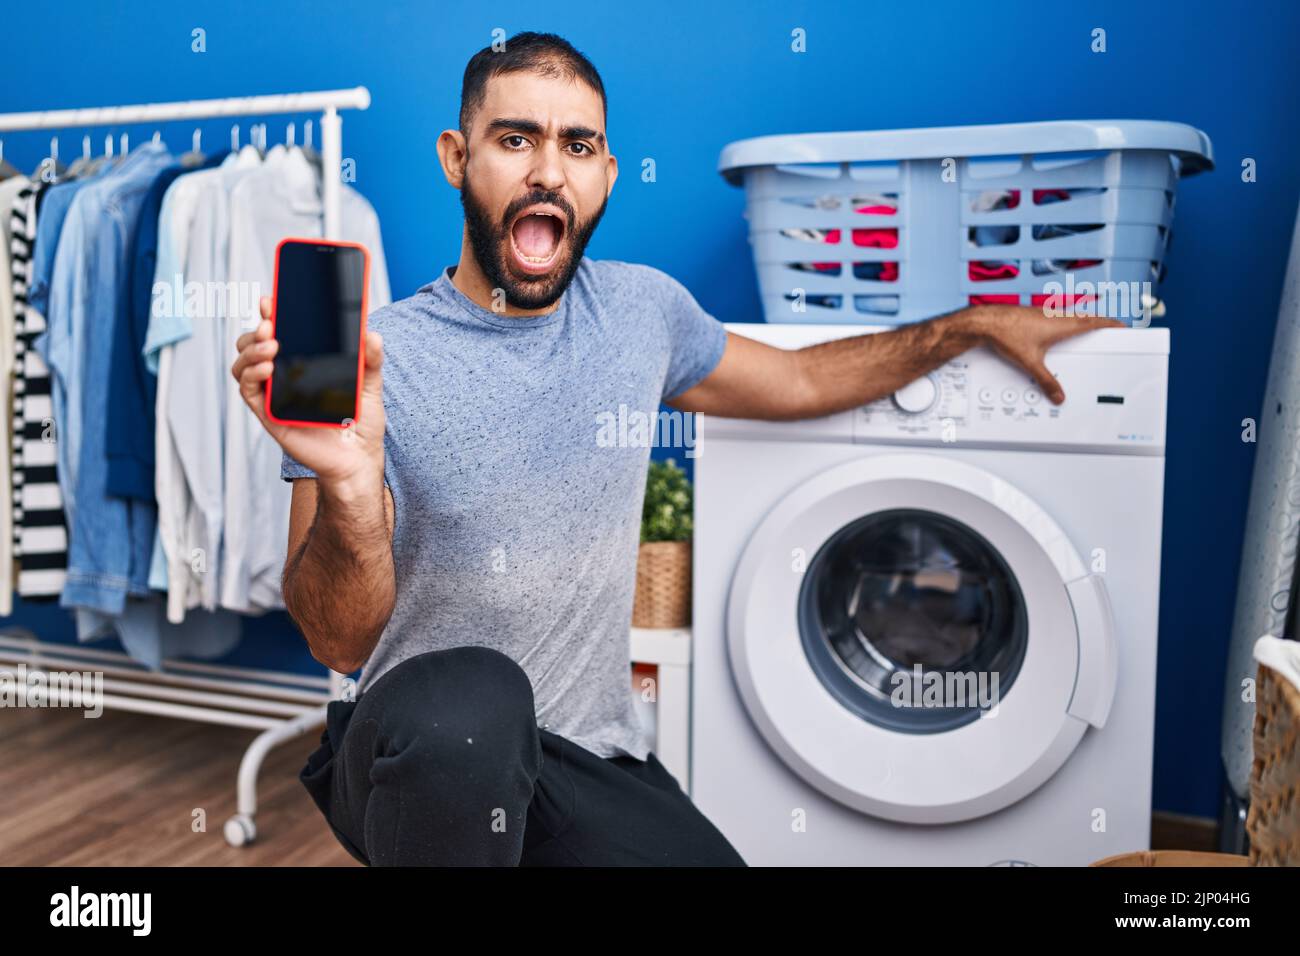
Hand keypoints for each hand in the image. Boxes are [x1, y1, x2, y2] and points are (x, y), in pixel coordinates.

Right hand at [231, 295, 386, 490]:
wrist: (358, 459)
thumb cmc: (361, 422)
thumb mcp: (370, 385)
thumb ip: (371, 360)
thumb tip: (370, 335)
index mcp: (303, 363)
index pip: (280, 332)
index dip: (270, 314)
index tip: (270, 299)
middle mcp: (283, 376)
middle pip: (254, 344)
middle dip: (256, 329)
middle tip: (271, 323)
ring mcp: (273, 395)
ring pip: (244, 364)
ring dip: (251, 350)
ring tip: (271, 344)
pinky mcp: (269, 415)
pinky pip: (249, 391)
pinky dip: (252, 376)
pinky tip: (267, 369)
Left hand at [970, 305, 1124, 403]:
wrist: (985, 321)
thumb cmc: (1006, 334)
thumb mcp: (1030, 363)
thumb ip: (1046, 381)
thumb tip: (1057, 396)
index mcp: (1061, 324)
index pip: (1094, 321)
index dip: (1109, 323)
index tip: (1122, 325)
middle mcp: (1055, 316)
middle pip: (1085, 317)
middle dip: (1099, 323)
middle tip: (1110, 327)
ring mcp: (1044, 313)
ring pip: (1070, 315)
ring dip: (1083, 320)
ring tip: (1089, 328)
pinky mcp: (1033, 314)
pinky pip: (1057, 316)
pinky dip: (1066, 321)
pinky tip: (1059, 329)